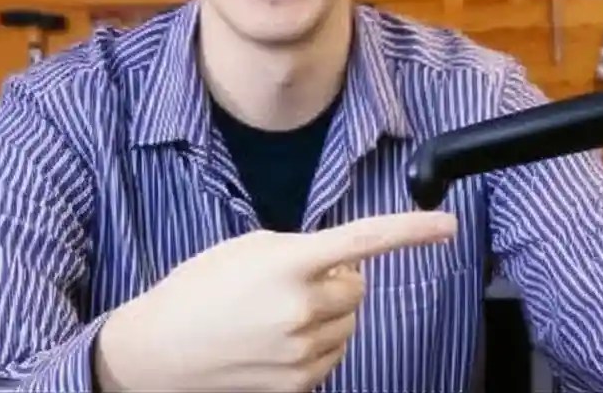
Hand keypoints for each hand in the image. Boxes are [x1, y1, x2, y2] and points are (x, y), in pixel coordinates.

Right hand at [94, 210, 457, 391]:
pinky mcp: (297, 385)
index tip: (447, 225)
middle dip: (341, 281)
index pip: (364, 241)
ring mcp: (301, 352)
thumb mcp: (247, 248)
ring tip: (281, 313)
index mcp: (288, 264)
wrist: (156, 353)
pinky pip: (333, 356)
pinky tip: (279, 339)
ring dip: (330, 314)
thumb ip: (302, 249)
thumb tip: (346, 265)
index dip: (412, 231)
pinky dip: (318, 344)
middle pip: (359, 288)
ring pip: (350, 323)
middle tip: (300, 281)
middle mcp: (301, 309)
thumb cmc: (198, 291)